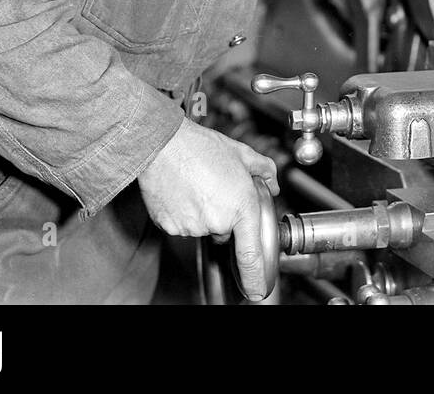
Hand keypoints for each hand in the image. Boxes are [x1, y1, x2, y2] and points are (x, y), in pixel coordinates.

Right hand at [138, 119, 279, 298]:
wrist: (162, 144)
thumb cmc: (200, 147)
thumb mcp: (241, 153)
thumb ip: (263, 171)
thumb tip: (271, 183)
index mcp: (241, 205)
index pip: (250, 253)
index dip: (254, 276)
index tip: (257, 290)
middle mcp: (217, 221)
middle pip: (226, 229)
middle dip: (225, 212)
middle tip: (217, 186)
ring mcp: (191, 227)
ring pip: (204, 226)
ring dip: (204, 211)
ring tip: (198, 183)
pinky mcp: (170, 226)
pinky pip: (183, 225)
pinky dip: (184, 212)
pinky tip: (183, 191)